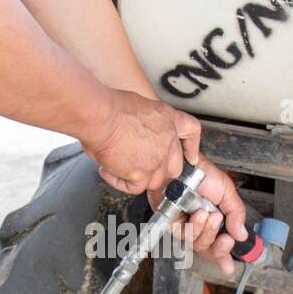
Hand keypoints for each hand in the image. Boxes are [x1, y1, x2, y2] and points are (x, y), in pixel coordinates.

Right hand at [84, 90, 200, 195]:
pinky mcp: (141, 175)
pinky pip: (134, 188)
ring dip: (137, 177)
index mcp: (169, 120)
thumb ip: (146, 122)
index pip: (191, 132)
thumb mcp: (139, 105)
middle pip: (175, 166)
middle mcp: (167, 142)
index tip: (191, 156)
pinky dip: (119, 182)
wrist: (101, 117)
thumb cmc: (111, 107)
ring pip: (155, 181)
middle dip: (160, 170)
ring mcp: (157, 161)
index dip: (191, 147)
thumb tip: (135, 132)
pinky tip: (107, 172)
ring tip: (118, 166)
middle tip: (142, 166)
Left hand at [157, 159, 248, 276]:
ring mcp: (185, 224)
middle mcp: (199, 225)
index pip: (218, 243)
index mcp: (214, 219)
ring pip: (196, 244)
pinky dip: (192, 226)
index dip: (223, 257)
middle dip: (219, 247)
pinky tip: (197, 213)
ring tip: (209, 215)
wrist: (184, 164)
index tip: (228, 268)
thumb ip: (236, 214)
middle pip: (208, 249)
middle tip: (226, 238)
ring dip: (206, 232)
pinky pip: (182, 235)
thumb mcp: (227, 192)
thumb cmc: (202, 173)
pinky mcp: (170, 223)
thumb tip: (242, 235)